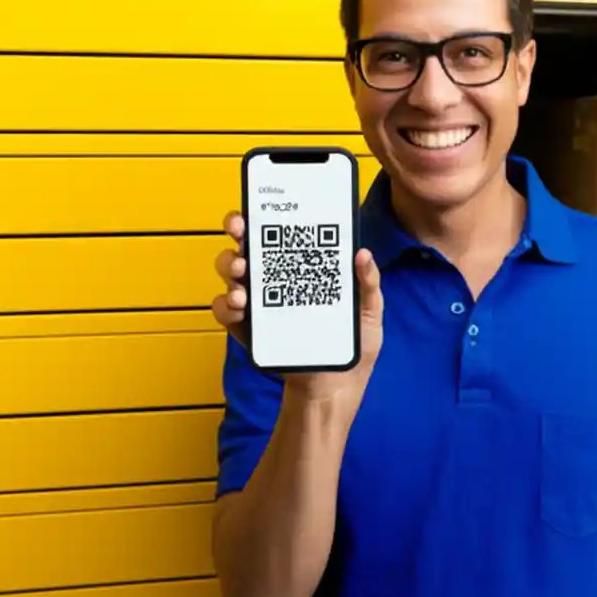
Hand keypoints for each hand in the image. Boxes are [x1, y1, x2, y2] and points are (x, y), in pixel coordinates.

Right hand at [211, 211, 384, 404]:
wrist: (335, 390)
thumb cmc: (352, 347)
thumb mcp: (369, 312)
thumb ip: (368, 284)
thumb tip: (362, 253)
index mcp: (303, 269)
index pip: (280, 234)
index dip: (264, 216)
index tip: (259, 207)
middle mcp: (276, 281)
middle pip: (247, 246)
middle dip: (237, 233)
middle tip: (241, 234)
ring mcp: (259, 305)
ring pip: (232, 274)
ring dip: (230, 267)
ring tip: (242, 274)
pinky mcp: (248, 330)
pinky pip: (226, 312)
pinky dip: (226, 305)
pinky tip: (240, 305)